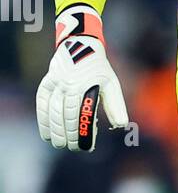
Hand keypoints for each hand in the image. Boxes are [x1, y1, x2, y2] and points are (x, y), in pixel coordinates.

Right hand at [36, 5, 128, 151]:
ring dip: (54, 130)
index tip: (85, 146)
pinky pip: (41, 103)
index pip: (79, 114)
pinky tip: (46, 133)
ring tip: (59, 144)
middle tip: (73, 148)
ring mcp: (54, 82)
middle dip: (68, 134)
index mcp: (82, 85)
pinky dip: (42, 119)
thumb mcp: (111, 83)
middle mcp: (66, 83)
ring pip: (51, 110)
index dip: (81, 132)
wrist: (81, 44)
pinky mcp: (46, 82)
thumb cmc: (99, 68)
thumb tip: (121, 125)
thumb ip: (116, 104)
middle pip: (64, 115)